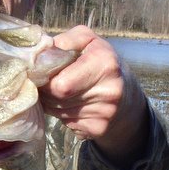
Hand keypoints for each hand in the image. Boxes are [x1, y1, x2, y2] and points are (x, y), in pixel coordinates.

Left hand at [40, 26, 148, 167]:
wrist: (127, 93)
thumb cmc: (101, 61)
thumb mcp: (88, 40)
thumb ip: (65, 41)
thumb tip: (41, 55)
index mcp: (105, 64)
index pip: (60, 85)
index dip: (45, 81)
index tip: (43, 75)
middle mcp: (109, 91)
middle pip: (57, 100)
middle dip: (47, 92)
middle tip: (50, 84)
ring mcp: (105, 113)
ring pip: (59, 113)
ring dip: (53, 104)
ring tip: (62, 93)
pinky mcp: (99, 129)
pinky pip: (68, 124)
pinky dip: (63, 116)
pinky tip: (72, 105)